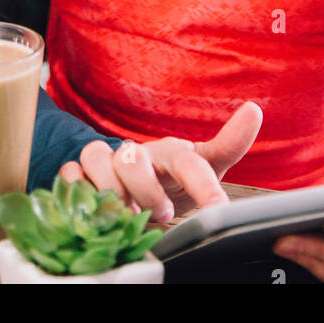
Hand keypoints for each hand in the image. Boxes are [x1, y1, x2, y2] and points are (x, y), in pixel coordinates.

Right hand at [58, 101, 262, 223]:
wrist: (130, 180)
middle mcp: (138, 153)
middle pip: (134, 158)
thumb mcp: (203, 166)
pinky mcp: (78, 172)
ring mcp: (106, 161)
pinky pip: (69, 173)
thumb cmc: (170, 175)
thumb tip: (254, 108)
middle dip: (147, 190)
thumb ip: (229, 145)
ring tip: (125, 212)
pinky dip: (77, 187)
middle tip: (162, 214)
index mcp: (173, 153)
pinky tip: (90, 204)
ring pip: (97, 158)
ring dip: (111, 189)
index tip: (218, 209)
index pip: (192, 163)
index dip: (205, 187)